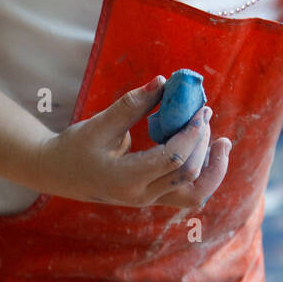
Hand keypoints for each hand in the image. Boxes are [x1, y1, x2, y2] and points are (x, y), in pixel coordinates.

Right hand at [37, 75, 231, 206]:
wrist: (59, 173)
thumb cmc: (76, 146)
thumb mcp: (99, 124)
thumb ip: (131, 105)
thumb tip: (163, 82)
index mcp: (126, 180)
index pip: (172, 160)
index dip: (191, 134)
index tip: (199, 110)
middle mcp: (141, 195)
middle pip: (189, 177)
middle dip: (203, 144)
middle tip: (205, 113)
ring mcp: (148, 200)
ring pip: (194, 194)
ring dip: (213, 169)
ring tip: (223, 143)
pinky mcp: (153, 196)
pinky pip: (187, 192)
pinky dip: (202, 173)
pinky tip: (206, 149)